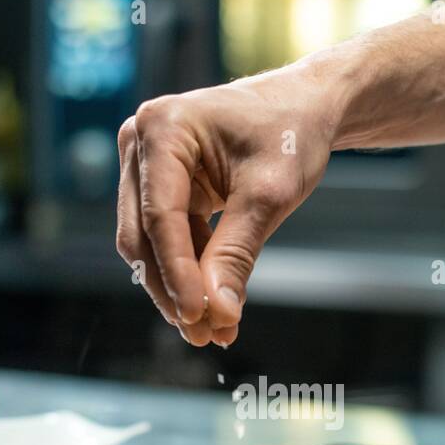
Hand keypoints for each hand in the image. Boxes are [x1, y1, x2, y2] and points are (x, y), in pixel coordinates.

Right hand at [116, 68, 335, 345]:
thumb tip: (218, 315)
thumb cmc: (290, 135)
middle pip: (143, 234)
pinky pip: (167, 239)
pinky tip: (218, 304)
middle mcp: (140, 142)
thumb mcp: (270, 195)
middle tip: (205, 336)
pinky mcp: (159, 186)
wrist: (304, 108)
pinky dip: (192, 273)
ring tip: (215, 330)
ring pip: (149, 243)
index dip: (177, 272)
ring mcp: (144, 164)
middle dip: (174, 289)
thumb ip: (237, 253)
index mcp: (164, 127)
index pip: (161, 215)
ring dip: (180, 289)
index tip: (198, 316)